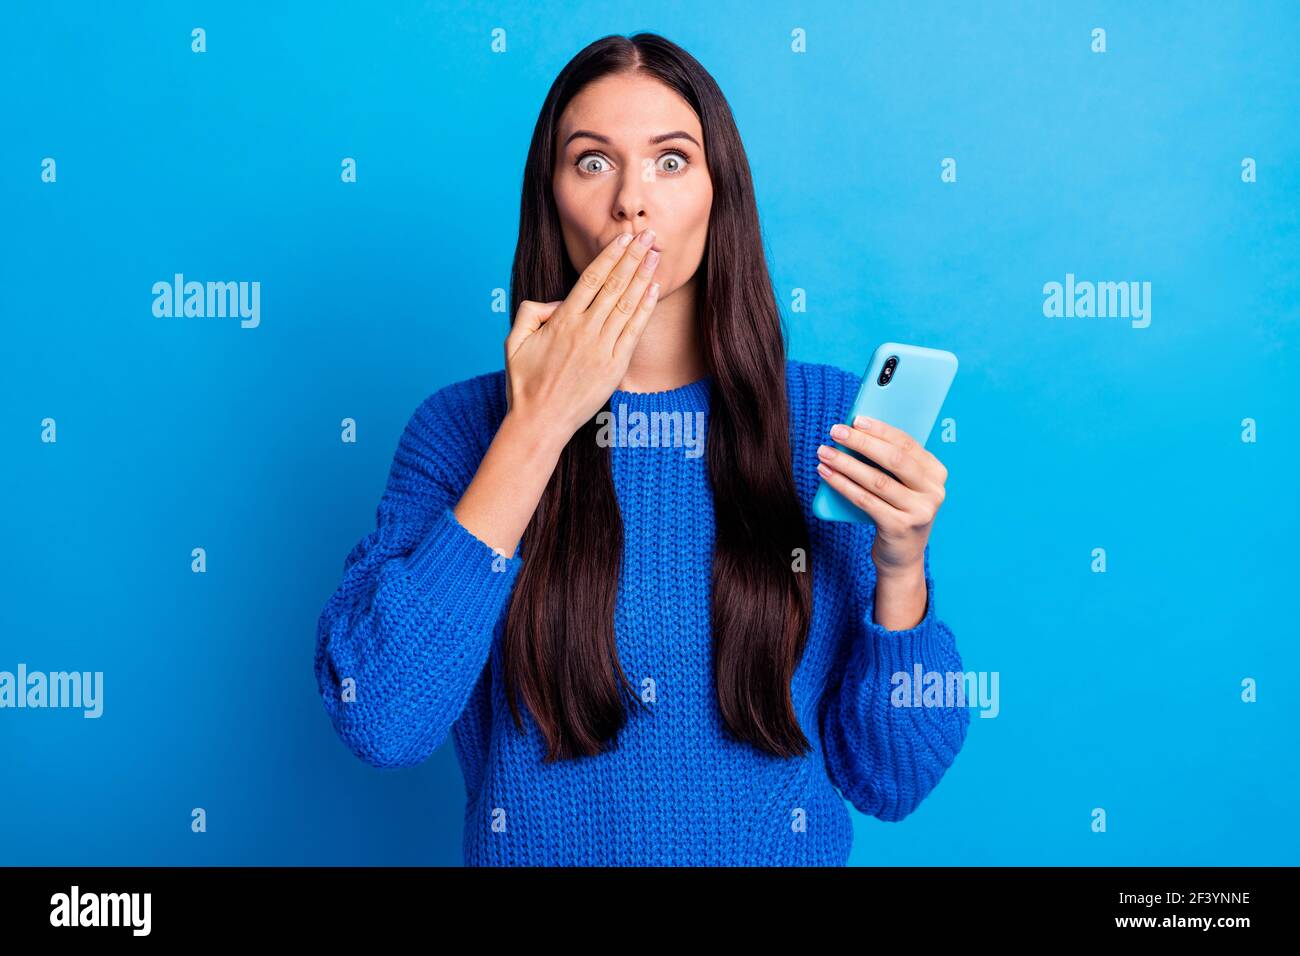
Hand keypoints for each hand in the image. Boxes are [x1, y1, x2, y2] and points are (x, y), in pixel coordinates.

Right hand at [504, 229, 661, 442]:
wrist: (540, 421)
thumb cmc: (524, 383)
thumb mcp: (514, 341)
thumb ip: (531, 312)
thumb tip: (556, 302)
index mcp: (561, 321)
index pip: (591, 279)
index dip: (610, 256)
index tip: (623, 239)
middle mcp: (584, 331)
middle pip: (614, 285)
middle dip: (633, 257)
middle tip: (648, 235)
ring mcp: (602, 349)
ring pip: (627, 305)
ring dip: (643, 276)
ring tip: (656, 254)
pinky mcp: (614, 368)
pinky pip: (633, 332)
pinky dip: (645, 309)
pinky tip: (654, 290)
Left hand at [816, 416, 947, 576]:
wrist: (902, 557)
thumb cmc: (897, 511)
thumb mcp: (901, 486)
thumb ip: (889, 463)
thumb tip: (856, 433)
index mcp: (936, 473)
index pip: (907, 443)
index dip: (880, 430)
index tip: (856, 419)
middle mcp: (933, 491)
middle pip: (894, 459)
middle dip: (861, 442)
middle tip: (836, 431)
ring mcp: (919, 511)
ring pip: (877, 480)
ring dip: (846, 463)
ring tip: (824, 452)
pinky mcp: (900, 527)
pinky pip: (866, 501)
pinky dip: (843, 485)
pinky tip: (827, 474)